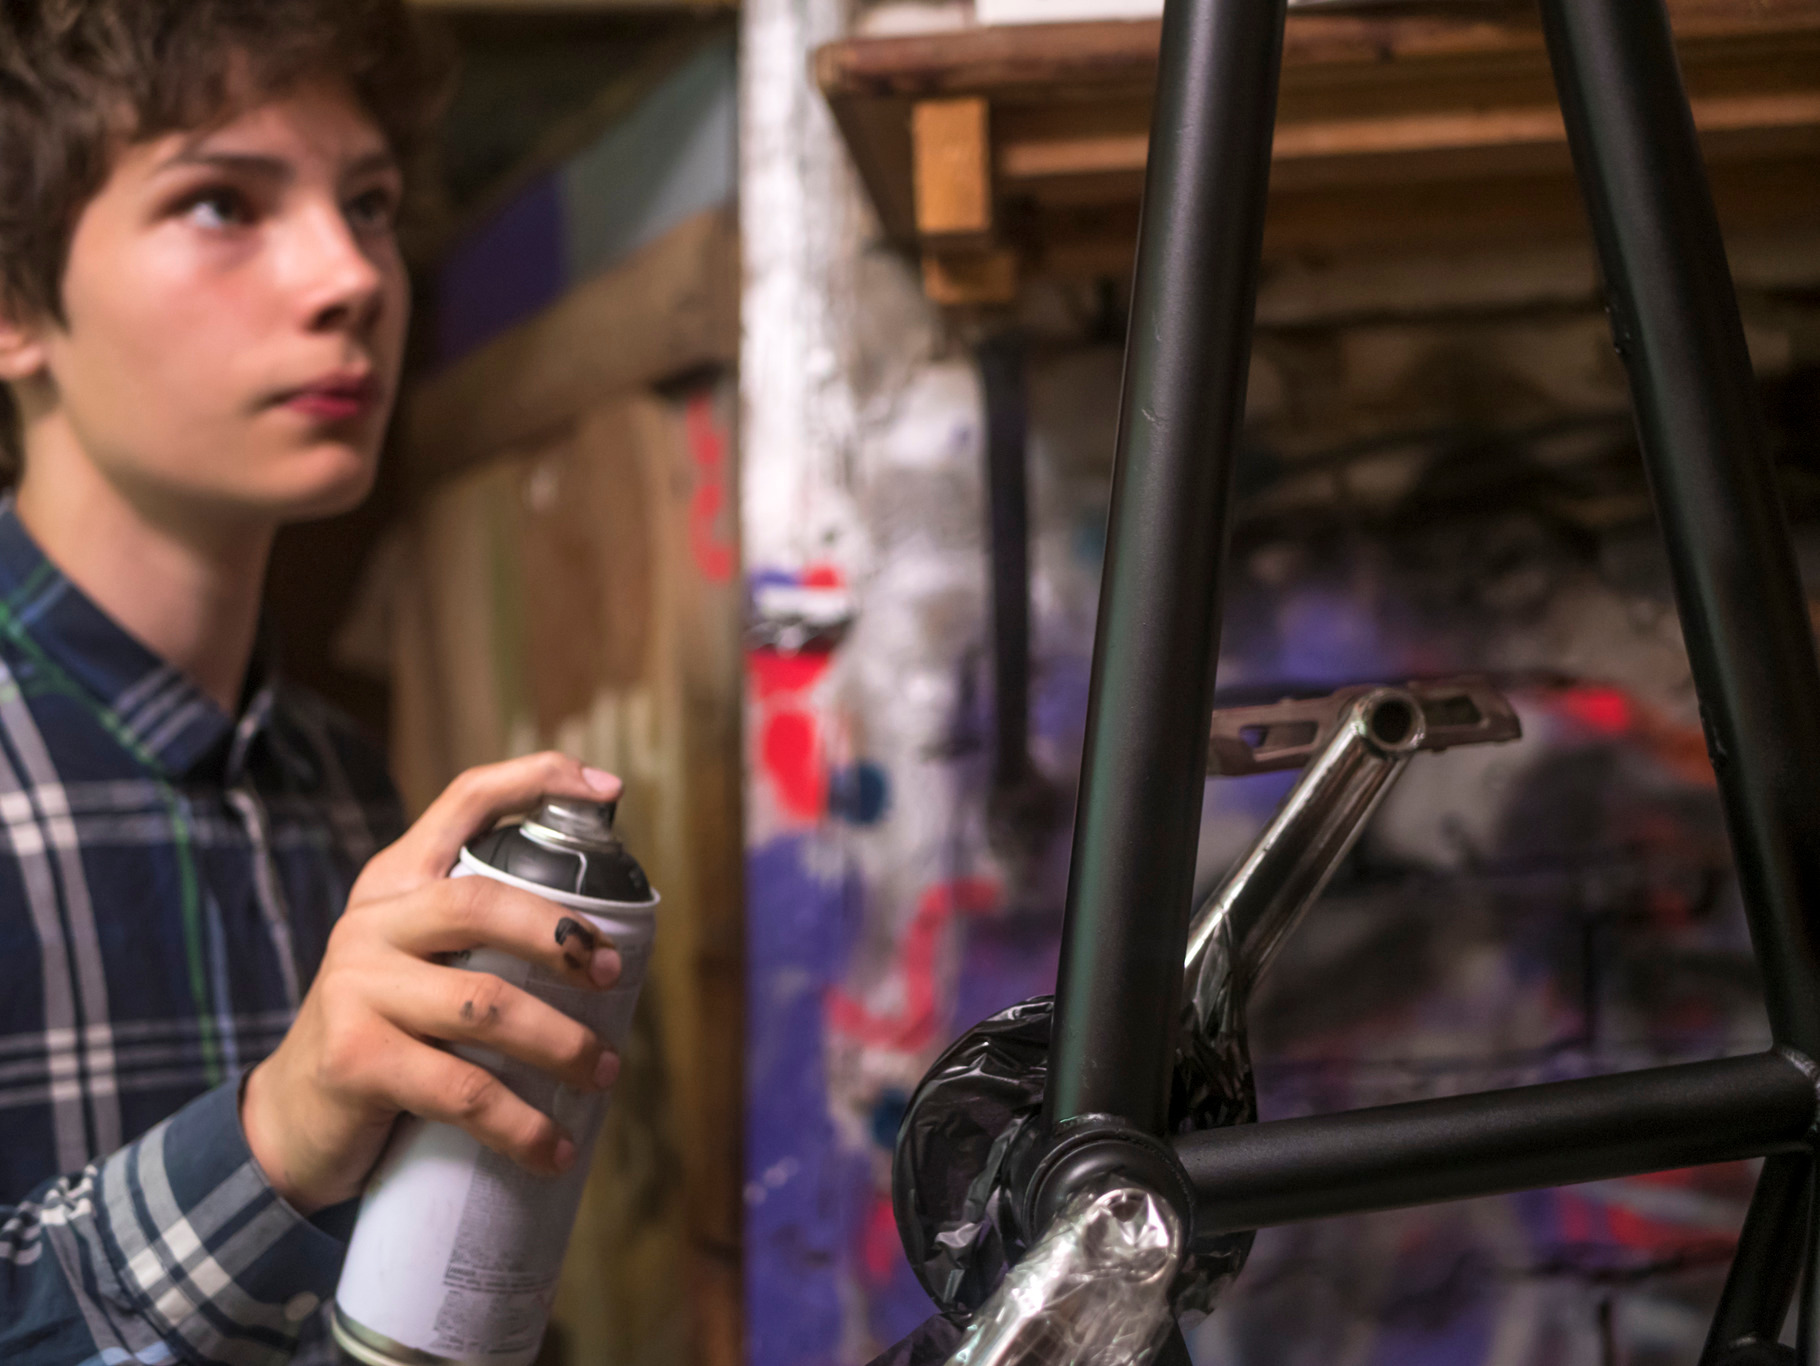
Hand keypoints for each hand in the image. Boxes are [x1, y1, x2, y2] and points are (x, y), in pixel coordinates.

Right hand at [242, 753, 625, 1212]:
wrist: (292, 1121)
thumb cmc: (390, 1032)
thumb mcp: (422, 963)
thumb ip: (481, 937)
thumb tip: (609, 946)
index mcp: (396, 883)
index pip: (464, 801)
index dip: (536, 779)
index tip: (606, 786)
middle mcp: (371, 924)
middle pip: (481, 905)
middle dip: (560, 937)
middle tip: (614, 973)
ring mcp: (356, 989)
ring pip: (485, 1005)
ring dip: (561, 1044)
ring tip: (604, 1072)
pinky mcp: (355, 1061)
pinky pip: (462, 1090)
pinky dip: (521, 1125)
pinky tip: (553, 1147)